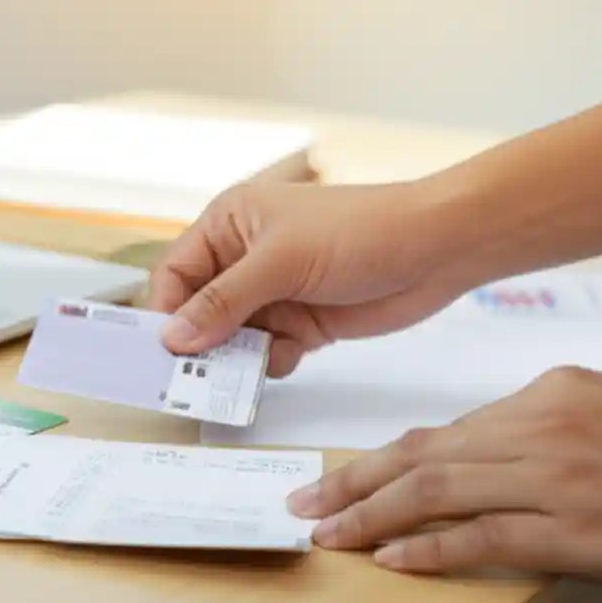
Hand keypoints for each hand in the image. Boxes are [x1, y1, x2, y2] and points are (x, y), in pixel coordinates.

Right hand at [148, 182, 468, 375]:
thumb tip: (172, 338)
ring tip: (245, 369)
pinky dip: (270, 362)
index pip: (176, 273)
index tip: (163, 351)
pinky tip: (289, 356)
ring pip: (231, 337)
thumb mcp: (280, 262)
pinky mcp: (300, 322)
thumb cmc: (359, 232)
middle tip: (191, 377)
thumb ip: (223, 303)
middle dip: (199, 341)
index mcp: (229, 224)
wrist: (438, 249)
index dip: (166, 311)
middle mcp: (244, 258)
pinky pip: (266, 352)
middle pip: (198, 310)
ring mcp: (273, 292)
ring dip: (236, 357)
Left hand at [287, 366, 601, 581]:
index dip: (376, 460)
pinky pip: (486, 537)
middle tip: (301, 502)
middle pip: (420, 455)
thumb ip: (527, 430)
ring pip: (437, 491)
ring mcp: (559, 476)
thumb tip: (457, 454)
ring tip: (328, 533)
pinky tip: (391, 558)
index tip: (335, 477)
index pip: (438, 433)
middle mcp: (543, 427)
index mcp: (544, 394)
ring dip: (369, 514)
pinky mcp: (577, 525)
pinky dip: (431, 548)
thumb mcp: (593, 414)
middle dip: (351, 481)